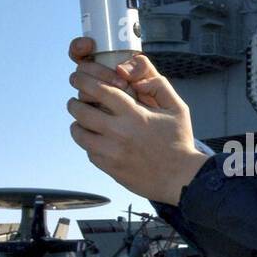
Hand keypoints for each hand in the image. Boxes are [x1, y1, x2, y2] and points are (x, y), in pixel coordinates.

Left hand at [67, 39, 209, 203]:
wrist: (181, 179)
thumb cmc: (179, 141)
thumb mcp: (177, 108)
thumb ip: (158, 85)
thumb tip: (135, 77)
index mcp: (135, 114)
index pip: (99, 90)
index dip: (83, 82)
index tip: (77, 78)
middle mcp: (119, 133)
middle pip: (81, 111)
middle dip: (74, 102)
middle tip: (74, 100)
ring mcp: (112, 153)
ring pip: (79, 133)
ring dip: (77, 124)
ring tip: (82, 120)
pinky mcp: (110, 168)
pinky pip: (89, 152)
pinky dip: (89, 143)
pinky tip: (97, 139)